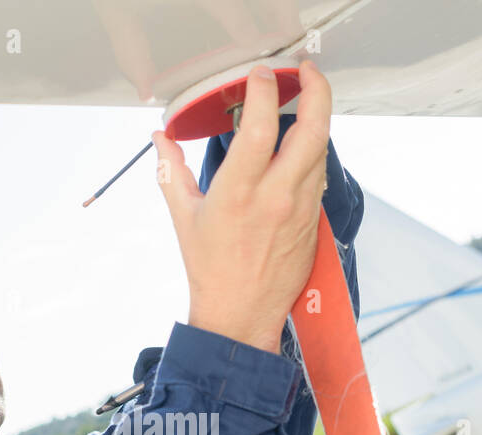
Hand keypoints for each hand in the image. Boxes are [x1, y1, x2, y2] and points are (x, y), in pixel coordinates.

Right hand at [152, 59, 331, 353]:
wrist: (240, 316)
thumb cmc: (211, 270)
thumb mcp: (184, 217)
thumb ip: (171, 171)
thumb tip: (160, 139)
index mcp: (238, 193)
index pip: (260, 127)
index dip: (264, 90)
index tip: (259, 75)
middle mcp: (275, 198)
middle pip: (312, 130)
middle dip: (316, 90)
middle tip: (306, 71)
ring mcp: (300, 210)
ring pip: (321, 150)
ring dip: (315, 120)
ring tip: (303, 103)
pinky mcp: (312, 222)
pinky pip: (318, 176)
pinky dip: (312, 153)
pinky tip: (300, 147)